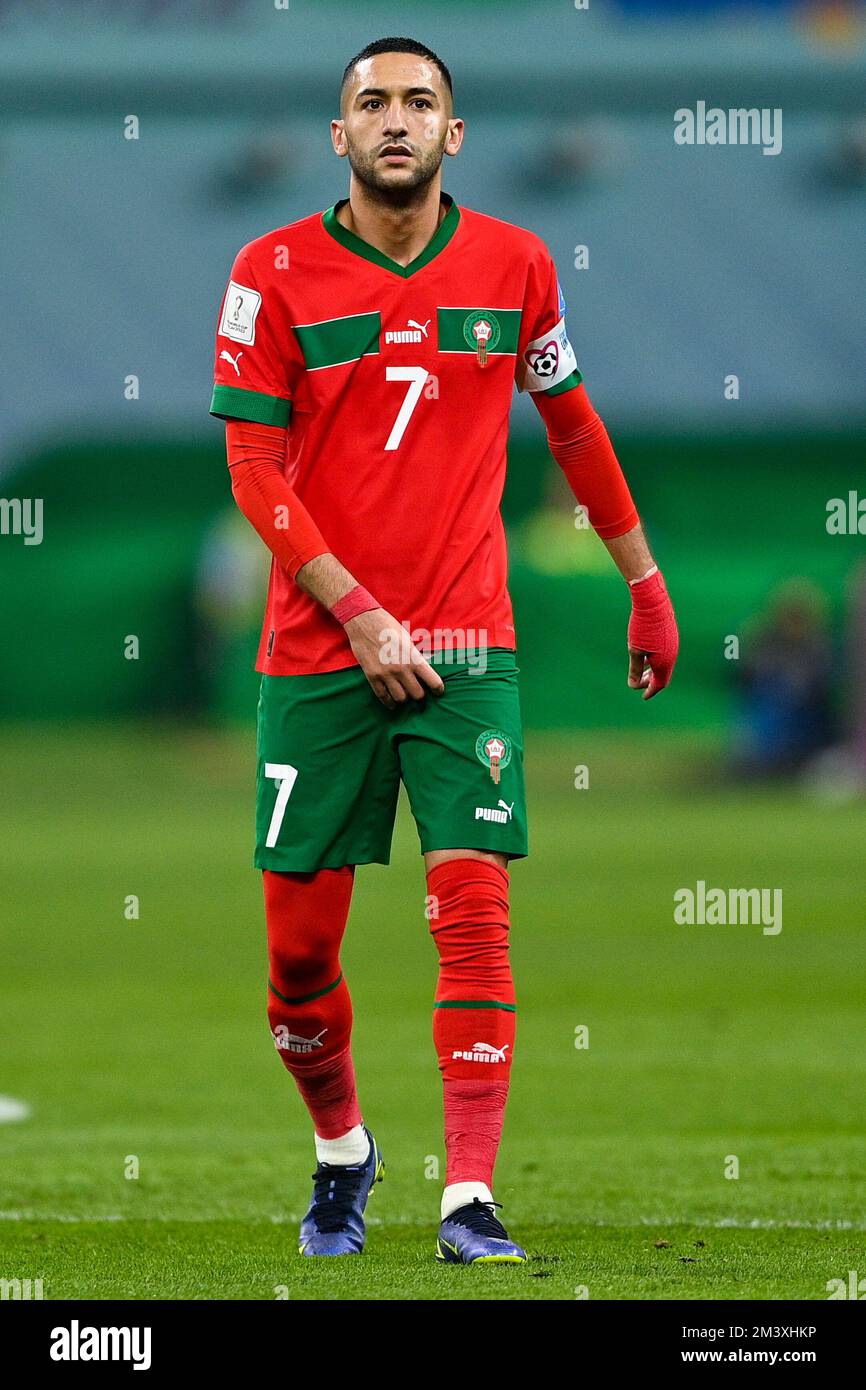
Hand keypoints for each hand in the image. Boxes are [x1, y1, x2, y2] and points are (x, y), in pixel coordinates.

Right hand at [344, 608, 444, 709]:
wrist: (364, 621)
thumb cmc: (388, 627)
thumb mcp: (408, 639)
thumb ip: (416, 656)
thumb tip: (426, 667)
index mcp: (413, 658)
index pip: (433, 682)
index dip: (438, 689)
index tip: (438, 691)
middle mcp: (401, 669)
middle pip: (417, 694)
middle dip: (420, 694)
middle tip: (419, 691)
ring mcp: (385, 674)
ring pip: (401, 698)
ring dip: (404, 698)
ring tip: (405, 694)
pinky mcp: (372, 677)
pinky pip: (383, 697)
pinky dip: (389, 702)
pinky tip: (392, 703)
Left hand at [627, 569, 678, 699]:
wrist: (653, 602)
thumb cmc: (642, 627)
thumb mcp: (634, 650)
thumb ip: (635, 669)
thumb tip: (633, 685)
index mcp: (664, 662)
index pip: (659, 684)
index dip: (650, 691)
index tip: (643, 697)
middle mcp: (672, 655)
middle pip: (663, 676)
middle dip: (650, 681)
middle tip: (639, 683)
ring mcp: (674, 645)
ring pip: (664, 664)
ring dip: (653, 670)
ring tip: (642, 671)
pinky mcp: (672, 636)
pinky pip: (666, 654)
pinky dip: (656, 659)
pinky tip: (647, 655)